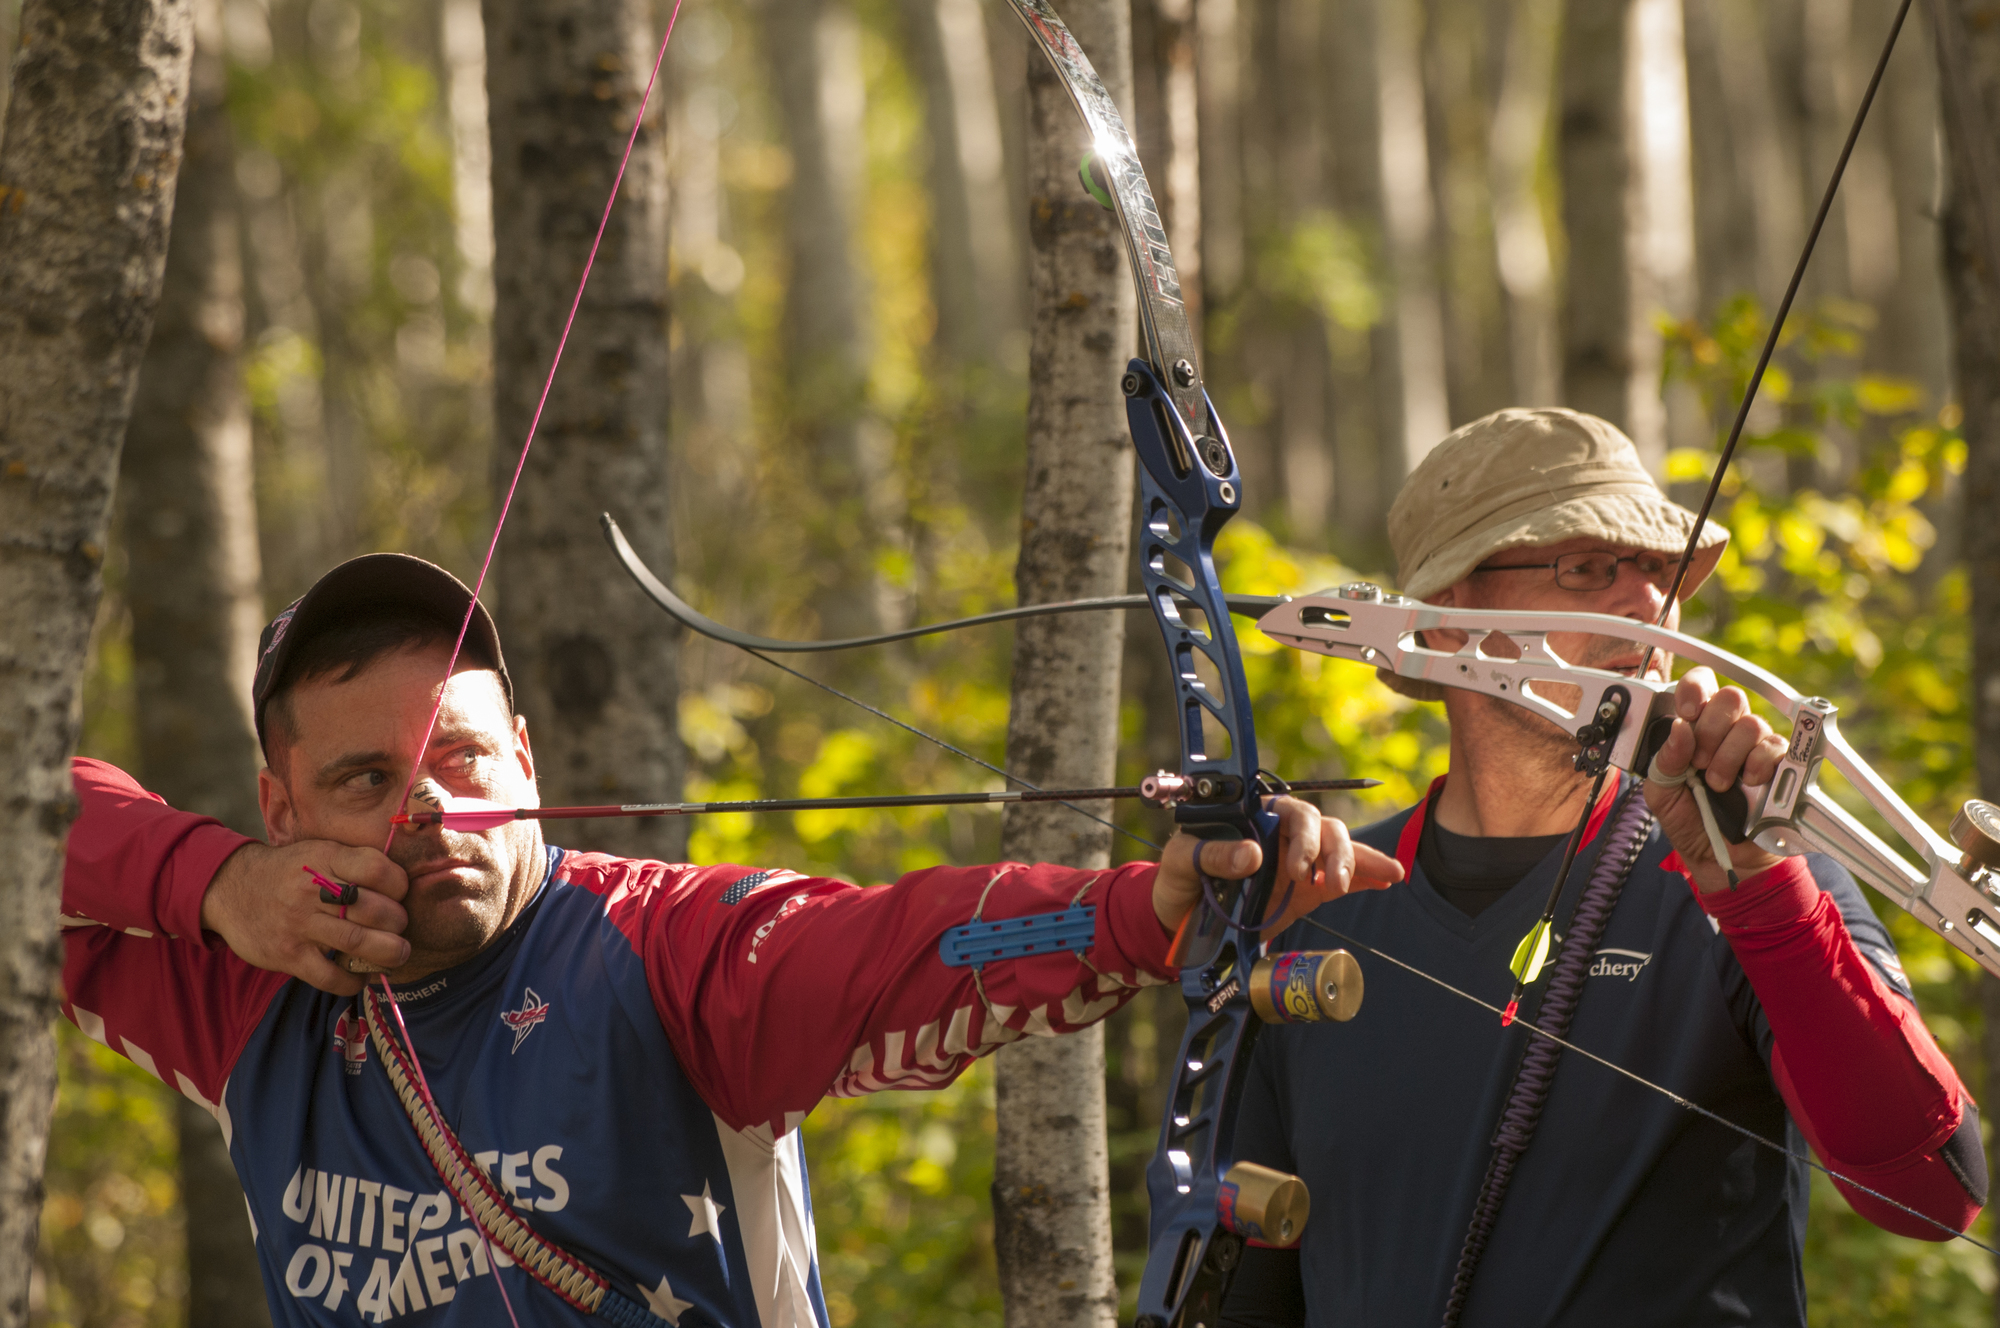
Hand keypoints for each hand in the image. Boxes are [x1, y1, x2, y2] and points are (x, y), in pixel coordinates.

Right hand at [200, 842, 410, 994]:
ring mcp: (299, 925)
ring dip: (388, 952)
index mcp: (326, 859)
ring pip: (358, 942)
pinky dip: (353, 981)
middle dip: (398, 922)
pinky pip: (329, 976)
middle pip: (375, 909)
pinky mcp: (287, 955)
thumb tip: (402, 883)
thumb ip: (355, 862)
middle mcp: (313, 891)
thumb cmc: (289, 872)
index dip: (399, 885)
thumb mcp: (319, 851)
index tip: (399, 895)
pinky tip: (361, 977)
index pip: (377, 869)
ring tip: (398, 954)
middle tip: (401, 929)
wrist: (230, 888)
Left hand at [1152, 795, 1403, 937]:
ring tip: (1365, 881)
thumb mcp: (1182, 861)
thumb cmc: (1176, 879)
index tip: (1300, 868)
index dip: (1305, 835)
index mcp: (1253, 818)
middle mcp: (1280, 834)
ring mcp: (1296, 861)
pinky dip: (1366, 875)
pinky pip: (1341, 877)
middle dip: (1334, 853)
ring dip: (1355, 863)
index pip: (1291, 813)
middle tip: (1329, 883)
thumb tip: (1252, 853)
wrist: (1178, 919)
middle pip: (1323, 828)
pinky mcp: (1304, 890)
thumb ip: (1213, 854)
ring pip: (1338, 849)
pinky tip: (1388, 878)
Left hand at [1641, 667, 1786, 892]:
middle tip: (1700, 762)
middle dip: (1711, 729)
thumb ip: (1665, 758)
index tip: (1686, 712)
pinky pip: (1776, 747)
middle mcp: (1727, 731)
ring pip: (1751, 724)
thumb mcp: (1660, 790)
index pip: (1702, 684)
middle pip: (1731, 698)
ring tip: (1718, 783)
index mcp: (1695, 728)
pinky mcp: (1780, 766)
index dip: (1695, 689)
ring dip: (1729, 756)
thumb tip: (1680, 727)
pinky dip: (1758, 764)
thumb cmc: (1688, 819)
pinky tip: (1747, 782)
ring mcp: (1755, 747)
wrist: (1716, 856)